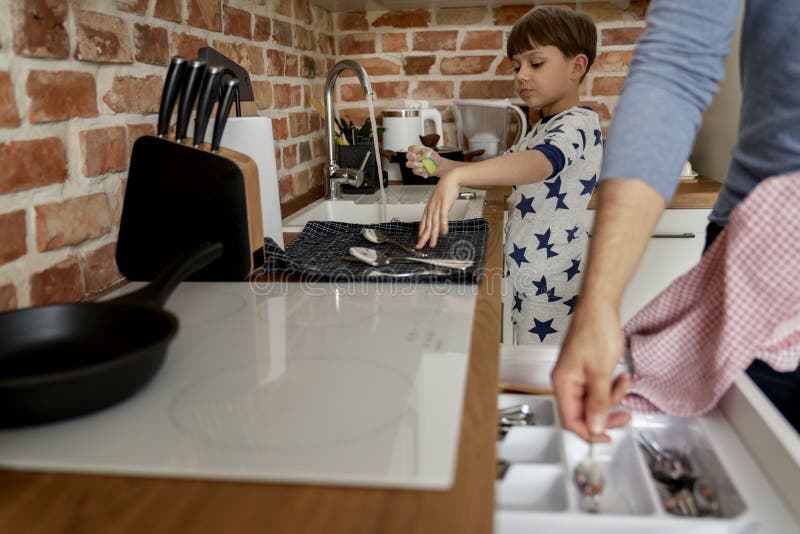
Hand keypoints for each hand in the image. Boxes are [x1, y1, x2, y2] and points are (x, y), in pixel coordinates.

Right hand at [404, 145, 442, 176]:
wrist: (439, 166)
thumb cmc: (434, 158)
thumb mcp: (432, 153)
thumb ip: (428, 151)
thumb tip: (423, 150)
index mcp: (417, 151)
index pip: (411, 148)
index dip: (414, 149)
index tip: (419, 151)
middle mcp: (414, 157)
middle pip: (407, 156)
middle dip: (412, 157)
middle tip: (419, 158)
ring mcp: (414, 164)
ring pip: (408, 164)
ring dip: (414, 164)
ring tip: (422, 164)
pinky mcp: (416, 171)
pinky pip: (415, 171)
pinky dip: (420, 170)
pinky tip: (425, 169)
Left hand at [416, 171, 460, 248]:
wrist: (451, 178)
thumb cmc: (445, 190)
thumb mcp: (439, 202)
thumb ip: (438, 212)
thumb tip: (439, 221)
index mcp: (429, 208)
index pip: (423, 223)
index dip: (421, 233)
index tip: (420, 241)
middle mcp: (431, 208)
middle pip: (427, 226)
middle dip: (423, 238)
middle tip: (420, 247)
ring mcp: (437, 207)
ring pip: (434, 224)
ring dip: (433, 235)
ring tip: (432, 244)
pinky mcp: (444, 204)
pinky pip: (443, 217)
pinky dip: (443, 225)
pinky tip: (444, 232)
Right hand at [551, 299, 631, 441]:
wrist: (600, 306)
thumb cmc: (595, 330)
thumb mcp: (600, 372)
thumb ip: (598, 402)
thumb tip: (595, 427)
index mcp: (563, 383)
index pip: (572, 420)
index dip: (590, 432)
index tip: (607, 437)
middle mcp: (566, 381)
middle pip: (583, 412)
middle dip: (606, 415)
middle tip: (624, 416)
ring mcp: (576, 375)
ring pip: (594, 400)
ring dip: (613, 396)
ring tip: (624, 382)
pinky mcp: (585, 368)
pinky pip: (597, 387)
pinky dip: (611, 385)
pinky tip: (622, 375)